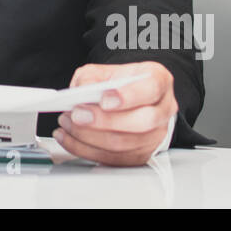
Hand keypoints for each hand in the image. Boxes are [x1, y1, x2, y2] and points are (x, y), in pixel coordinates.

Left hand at [52, 61, 176, 165]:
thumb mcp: (104, 71)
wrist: (126, 98)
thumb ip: (92, 77)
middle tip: (78, 114)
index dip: (128, 96)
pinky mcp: (140, 154)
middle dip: (104, 121)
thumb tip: (81, 90)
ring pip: (125, 143)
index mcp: (159, 81)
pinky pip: (114, 159)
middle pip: (141, 122)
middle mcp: (163, 109)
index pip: (151, 89)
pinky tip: (69, 138)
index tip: (104, 99)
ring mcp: (155, 135)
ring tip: (68, 124)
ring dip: (90, 136)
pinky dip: (85, 149)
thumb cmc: (118, 83)